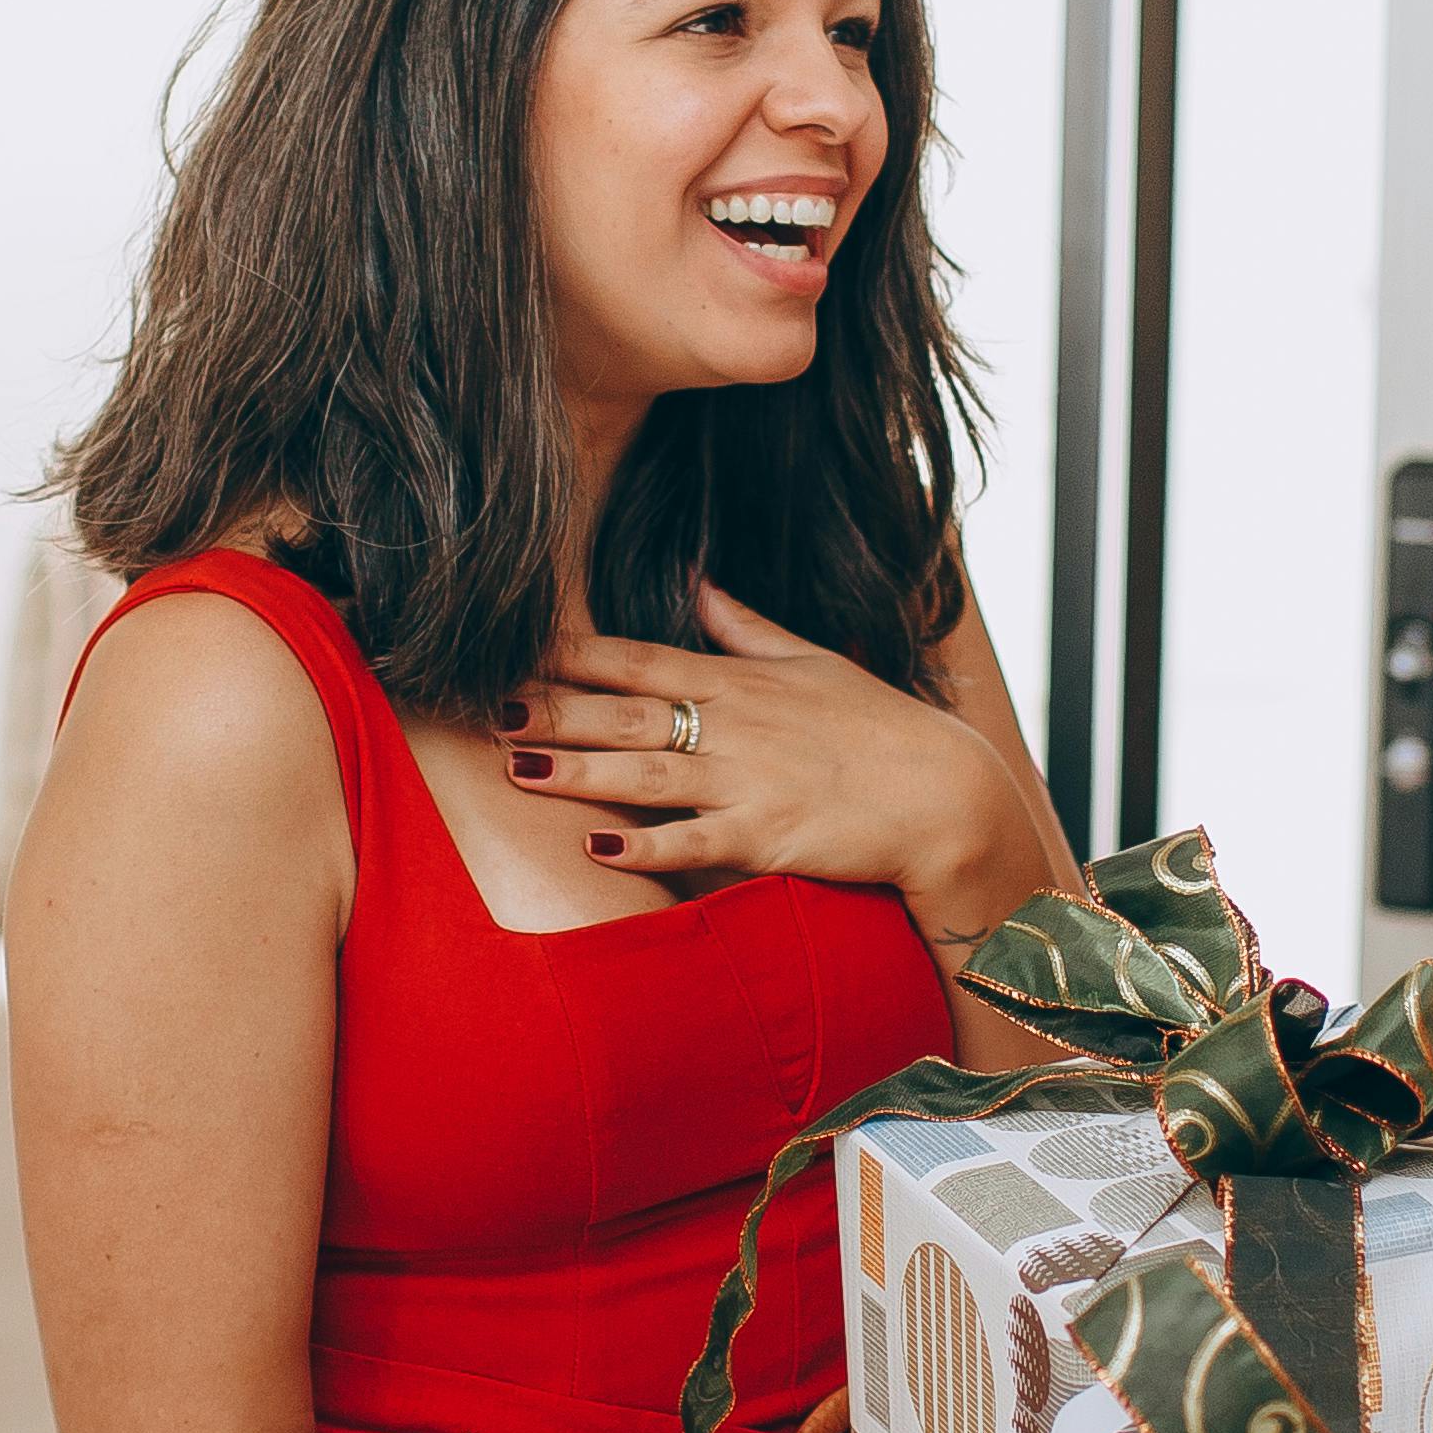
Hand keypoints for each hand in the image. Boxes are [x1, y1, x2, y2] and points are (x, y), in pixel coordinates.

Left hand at [499, 584, 1032, 910]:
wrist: (945, 794)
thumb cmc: (879, 727)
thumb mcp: (813, 661)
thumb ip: (745, 627)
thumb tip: (699, 585)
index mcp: (737, 680)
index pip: (637, 657)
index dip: (569, 653)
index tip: (511, 647)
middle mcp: (733, 725)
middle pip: (625, 713)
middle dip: (553, 711)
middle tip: (487, 710)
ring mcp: (748, 781)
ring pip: (644, 773)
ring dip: (577, 772)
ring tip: (516, 771)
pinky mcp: (767, 837)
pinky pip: (693, 842)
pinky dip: (644, 846)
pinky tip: (596, 847)